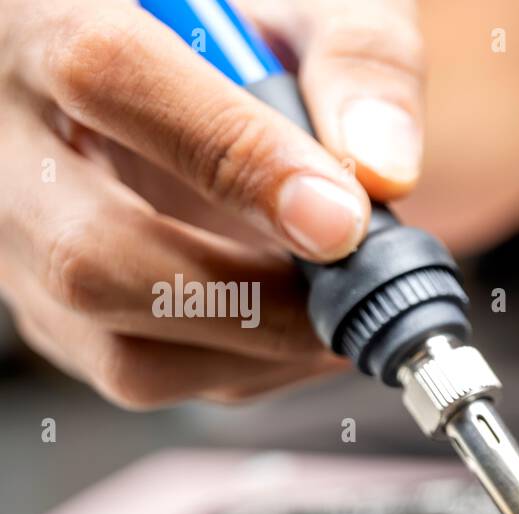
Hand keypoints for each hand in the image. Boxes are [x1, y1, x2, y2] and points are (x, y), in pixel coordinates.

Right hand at [0, 0, 427, 406]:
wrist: (197, 72)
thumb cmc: (247, 32)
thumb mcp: (308, 5)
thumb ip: (357, 57)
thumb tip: (384, 170)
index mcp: (49, 18)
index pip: (112, 77)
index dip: (239, 161)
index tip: (342, 220)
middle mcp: (9, 138)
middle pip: (91, 253)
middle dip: (249, 298)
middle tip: (346, 290)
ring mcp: (18, 238)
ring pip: (113, 344)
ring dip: (253, 350)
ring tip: (332, 310)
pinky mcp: (52, 306)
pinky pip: (143, 373)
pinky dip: (243, 368)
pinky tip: (297, 325)